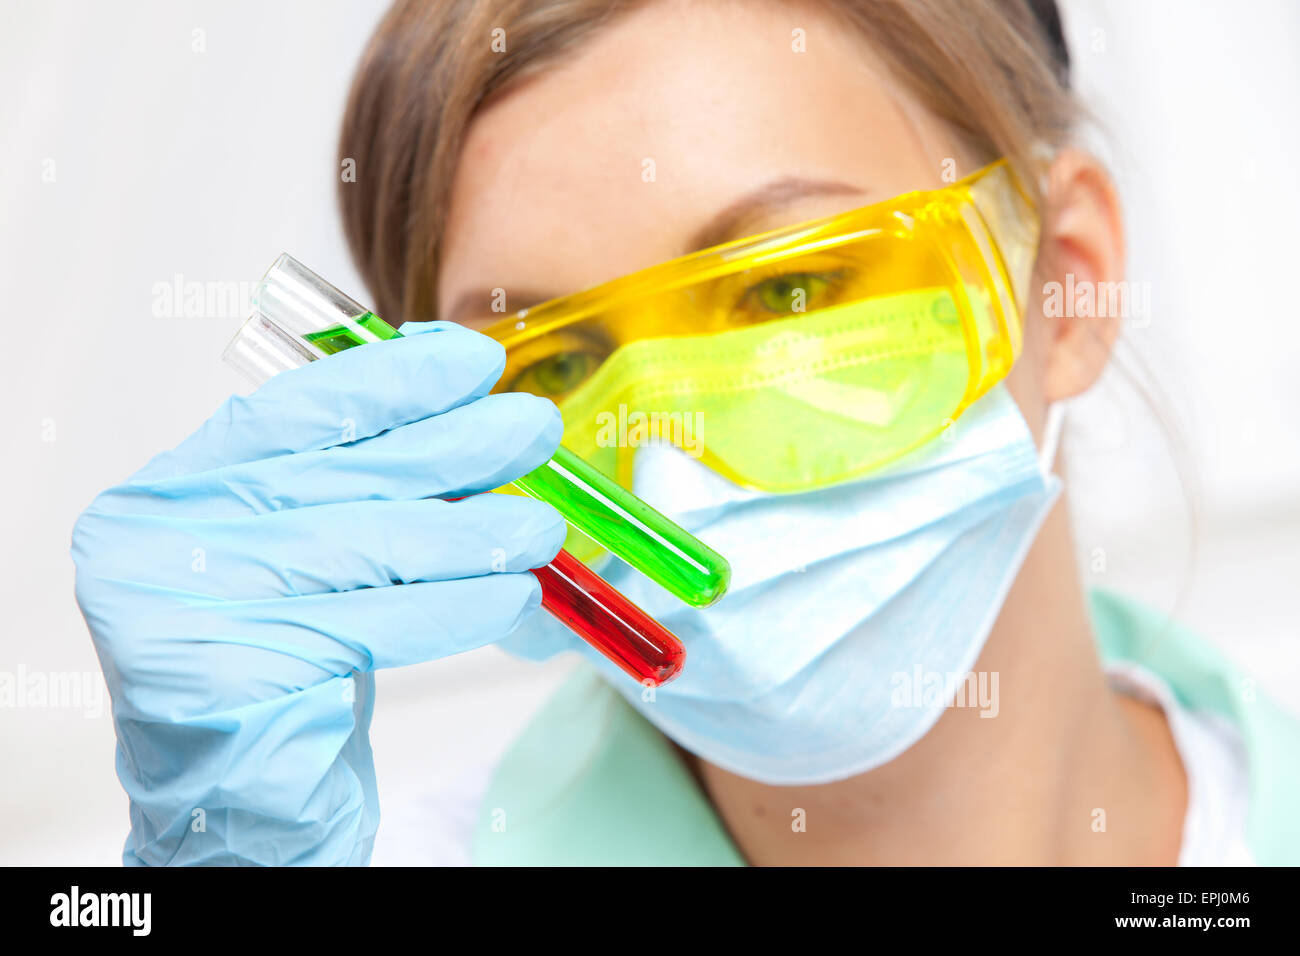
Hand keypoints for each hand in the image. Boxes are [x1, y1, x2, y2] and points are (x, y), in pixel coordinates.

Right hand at [72, 322, 563, 864]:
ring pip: (363, 549)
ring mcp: (181, 612)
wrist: (240, 792)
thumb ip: (353, 486)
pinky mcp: (228, 681)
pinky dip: (456, 609)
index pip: (288, 416)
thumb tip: (466, 408)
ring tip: (541, 526)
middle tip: (531, 427)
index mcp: (170, 494)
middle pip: (335, 476)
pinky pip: (374, 627)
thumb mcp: (303, 555)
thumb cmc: (281, 657)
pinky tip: (514, 596)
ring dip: (470, 534)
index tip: (470, 361)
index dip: (387, 383)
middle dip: (450, 447)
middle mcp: (155, 543)